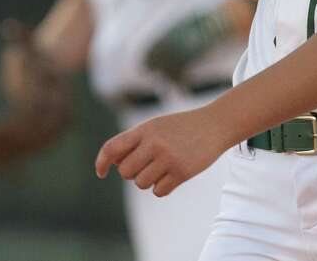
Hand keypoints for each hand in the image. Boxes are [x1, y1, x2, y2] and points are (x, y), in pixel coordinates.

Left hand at [94, 106, 231, 196]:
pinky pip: (159, 191)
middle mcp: (155, 143)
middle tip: (146, 165)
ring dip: (149, 180)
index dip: (102, 162)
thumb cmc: (182, 127)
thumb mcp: (157, 126)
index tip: (101, 173)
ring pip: (141, 183)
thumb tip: (114, 164)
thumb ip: (135, 141)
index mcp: (145, 129)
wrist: (215, 124)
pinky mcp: (182, 172)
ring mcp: (169, 158)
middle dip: (132, 173)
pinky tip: (173, 174)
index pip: (113, 148)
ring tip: (163, 167)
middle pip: (126, 172)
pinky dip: (163, 187)